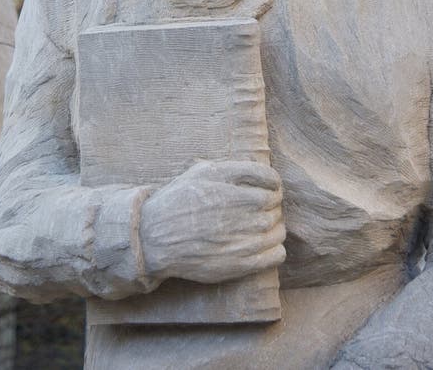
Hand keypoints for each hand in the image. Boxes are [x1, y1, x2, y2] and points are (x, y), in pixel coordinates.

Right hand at [140, 160, 285, 283]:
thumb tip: (263, 171)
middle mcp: (237, 210)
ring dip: (275, 226)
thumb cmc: (178, 200)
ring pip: (278, 230)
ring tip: (261, 227)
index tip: (268, 188)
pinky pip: (275, 255)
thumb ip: (234, 169)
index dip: (273, 183)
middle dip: (272, 204)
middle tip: (261, 208)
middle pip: (275, 205)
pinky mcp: (239, 264)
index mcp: (229, 186)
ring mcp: (240, 239)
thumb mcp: (201, 171)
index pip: (271, 180)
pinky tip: (263, 245)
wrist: (154, 237)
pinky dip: (276, 248)